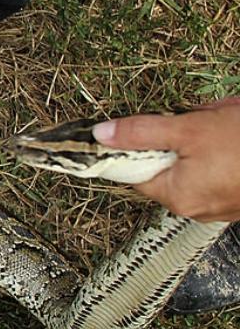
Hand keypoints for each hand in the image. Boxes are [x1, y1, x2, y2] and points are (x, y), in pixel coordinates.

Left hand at [93, 97, 239, 221]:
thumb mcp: (190, 129)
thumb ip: (141, 132)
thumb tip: (101, 135)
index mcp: (177, 196)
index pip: (133, 171)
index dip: (135, 144)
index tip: (143, 124)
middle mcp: (196, 207)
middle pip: (165, 164)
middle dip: (178, 135)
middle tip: (199, 121)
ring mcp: (221, 204)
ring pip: (194, 162)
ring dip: (202, 138)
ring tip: (224, 124)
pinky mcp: (238, 196)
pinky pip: (217, 167)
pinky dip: (222, 147)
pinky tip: (234, 134)